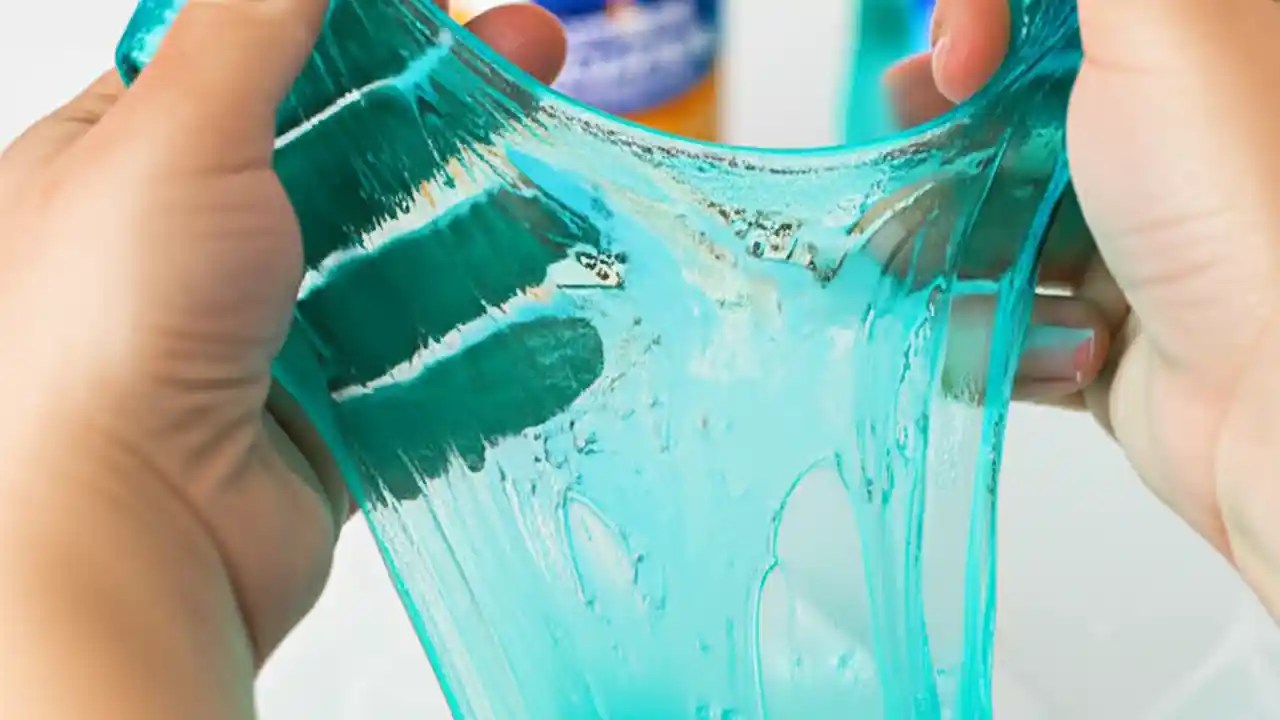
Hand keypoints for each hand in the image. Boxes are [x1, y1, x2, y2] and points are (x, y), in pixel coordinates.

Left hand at [0, 0, 563, 714]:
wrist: (118, 548)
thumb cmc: (102, 340)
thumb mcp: (178, 132)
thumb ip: (255, 24)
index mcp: (124, 168)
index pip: (256, 69)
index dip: (352, 31)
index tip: (437, 11)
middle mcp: (187, 257)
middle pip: (345, 163)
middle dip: (445, 115)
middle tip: (533, 59)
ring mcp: (256, 348)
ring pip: (394, 271)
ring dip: (481, 236)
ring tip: (559, 202)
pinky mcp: (314, 432)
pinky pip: (419, 380)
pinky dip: (490, 360)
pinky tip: (558, 333)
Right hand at [887, 0, 1279, 615]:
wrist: (1277, 404)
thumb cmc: (1247, 214)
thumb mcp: (1163, 29)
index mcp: (1186, 55)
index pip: (1046, 22)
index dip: (983, 22)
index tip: (960, 56)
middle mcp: (1160, 141)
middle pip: (1008, 112)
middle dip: (942, 132)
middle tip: (916, 145)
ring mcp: (1131, 236)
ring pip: (996, 217)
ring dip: (943, 240)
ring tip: (927, 261)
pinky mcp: (1105, 324)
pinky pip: (1010, 312)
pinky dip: (989, 326)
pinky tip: (1015, 330)